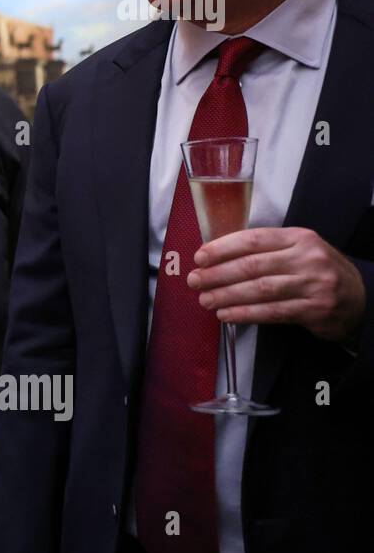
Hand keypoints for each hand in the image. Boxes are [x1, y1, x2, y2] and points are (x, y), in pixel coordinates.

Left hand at [188, 227, 366, 341]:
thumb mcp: (298, 251)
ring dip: (227, 296)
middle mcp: (307, 258)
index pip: (253, 239)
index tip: (200, 257)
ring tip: (205, 299)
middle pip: (253, 265)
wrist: (360, 297)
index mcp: (298, 238)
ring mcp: (313, 284)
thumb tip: (217, 258)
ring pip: (260, 290)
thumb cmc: (317, 272)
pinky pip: (272, 312)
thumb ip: (266, 250)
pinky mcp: (315, 310)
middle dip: (218, 274)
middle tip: (195, 281)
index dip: (223, 248)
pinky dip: (245, 314)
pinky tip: (226, 315)